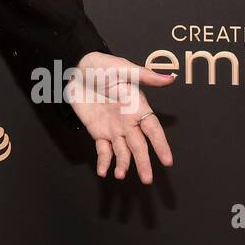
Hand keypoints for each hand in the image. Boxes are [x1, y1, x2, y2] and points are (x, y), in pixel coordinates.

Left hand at [67, 52, 174, 183]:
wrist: (73, 69)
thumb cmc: (100, 66)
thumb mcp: (122, 68)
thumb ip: (145, 75)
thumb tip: (170, 78)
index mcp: (137, 107)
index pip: (153, 129)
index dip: (161, 145)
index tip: (167, 161)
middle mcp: (129, 121)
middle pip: (139, 146)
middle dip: (143, 163)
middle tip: (147, 179)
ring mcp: (114, 129)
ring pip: (123, 152)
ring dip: (123, 165)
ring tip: (120, 174)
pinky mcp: (98, 132)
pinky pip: (103, 151)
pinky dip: (104, 162)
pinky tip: (103, 171)